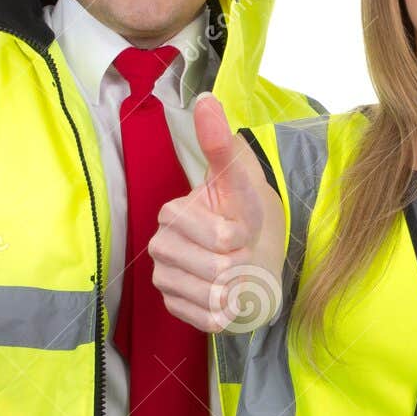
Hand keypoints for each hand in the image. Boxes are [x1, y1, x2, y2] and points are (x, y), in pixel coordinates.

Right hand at [148, 94, 284, 333]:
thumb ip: (222, 143)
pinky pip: (205, 318)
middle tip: (243, 253)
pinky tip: (226, 297)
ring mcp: (164, 278)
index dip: (244, 236)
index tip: (244, 228)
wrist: (255, 256)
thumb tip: (205, 98)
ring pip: (212, 295)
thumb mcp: (243, 180)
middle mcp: (161, 246)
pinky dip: (225, 312)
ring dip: (237, 288)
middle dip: (242, 263)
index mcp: (172, 214)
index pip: (220, 237)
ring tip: (236, 274)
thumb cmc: (248, 213)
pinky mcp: (173, 306)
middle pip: (217, 269)